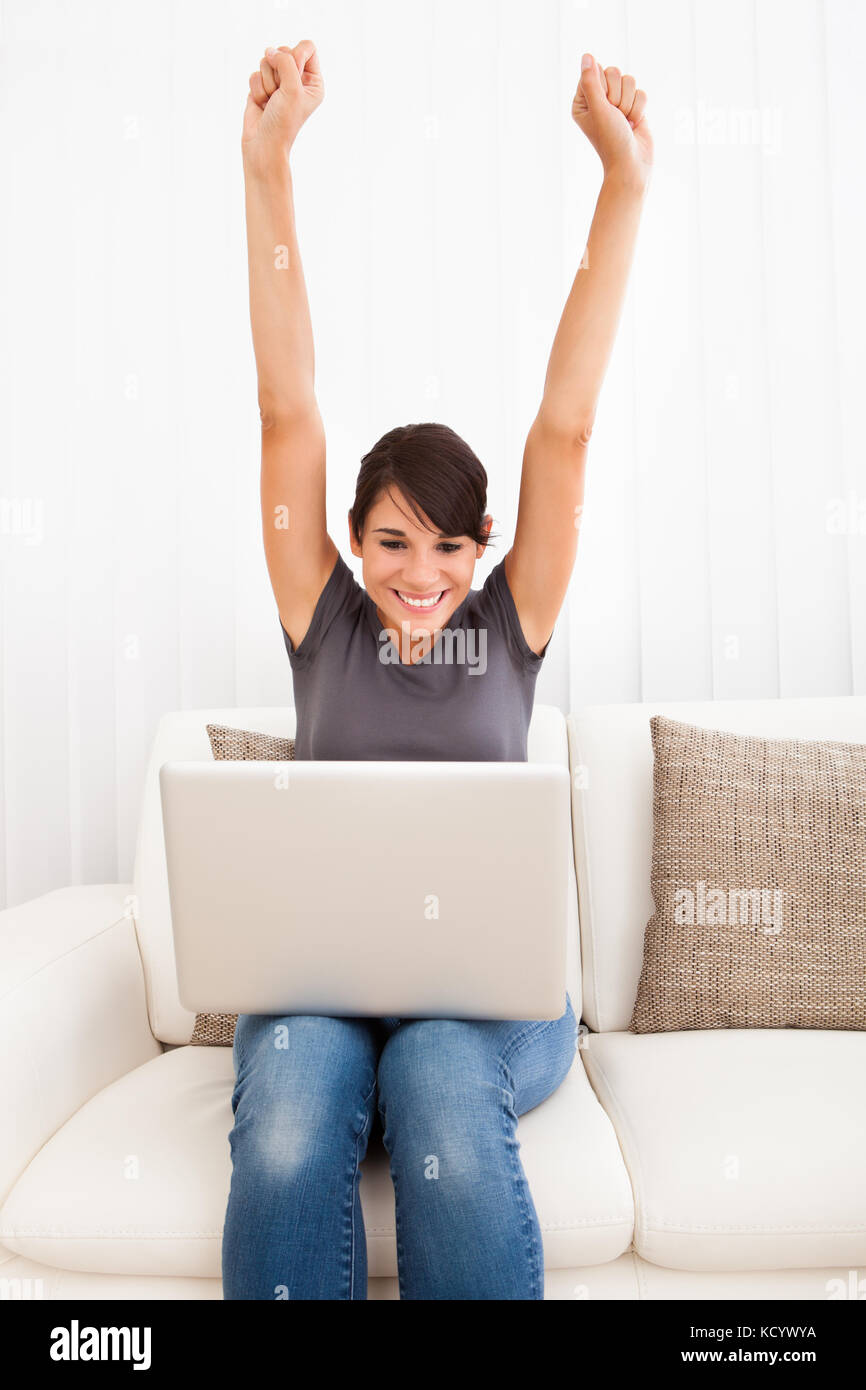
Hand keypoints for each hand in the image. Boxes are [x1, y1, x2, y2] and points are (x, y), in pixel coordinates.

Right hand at [242, 41, 324, 173]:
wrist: (264, 143)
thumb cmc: (284, 121)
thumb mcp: (292, 89)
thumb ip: (286, 62)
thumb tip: (270, 51)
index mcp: (313, 81)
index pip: (307, 47)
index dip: (296, 55)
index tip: (293, 76)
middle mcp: (297, 80)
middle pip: (284, 51)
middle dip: (278, 72)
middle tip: (280, 94)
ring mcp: (279, 83)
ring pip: (267, 60)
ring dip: (267, 83)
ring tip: (271, 101)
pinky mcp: (262, 86)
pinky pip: (255, 73)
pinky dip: (257, 89)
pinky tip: (262, 104)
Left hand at [572, 54, 651, 189]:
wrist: (632, 163)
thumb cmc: (611, 140)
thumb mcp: (598, 108)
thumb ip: (591, 81)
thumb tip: (587, 56)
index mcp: (583, 101)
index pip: (595, 71)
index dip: (603, 86)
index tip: (603, 106)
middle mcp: (598, 100)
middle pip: (614, 72)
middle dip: (618, 95)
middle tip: (615, 115)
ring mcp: (617, 103)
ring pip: (630, 80)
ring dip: (629, 103)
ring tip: (624, 122)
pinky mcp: (633, 107)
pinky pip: (641, 92)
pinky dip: (640, 108)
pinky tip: (634, 124)